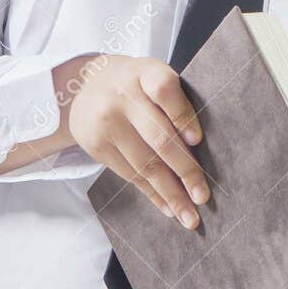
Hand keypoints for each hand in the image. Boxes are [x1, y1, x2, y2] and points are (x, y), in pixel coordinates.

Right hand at [56, 54, 207, 228]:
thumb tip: (200, 148)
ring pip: (144, 164)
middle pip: (158, 138)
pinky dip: (151, 193)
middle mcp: (123, 98)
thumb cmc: (136, 84)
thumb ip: (175, 101)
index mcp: (145, 73)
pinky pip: (129, 174)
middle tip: (203, 196)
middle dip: (184, 171)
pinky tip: (168, 207)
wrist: (84, 86)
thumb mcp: (154, 75)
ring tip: (189, 215)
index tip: (197, 141)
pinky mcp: (97, 147)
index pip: (165, 91)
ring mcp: (107, 124)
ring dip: (170, 193)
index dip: (182, 116)